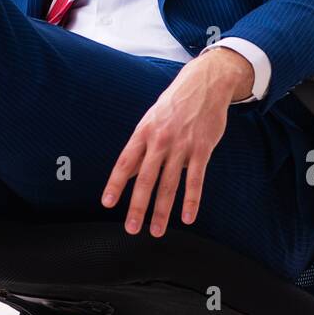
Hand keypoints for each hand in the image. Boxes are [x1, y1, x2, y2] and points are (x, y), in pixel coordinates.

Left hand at [99, 47, 254, 236]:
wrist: (205, 84)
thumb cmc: (176, 103)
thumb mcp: (152, 119)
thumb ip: (142, 147)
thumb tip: (131, 172)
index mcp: (144, 132)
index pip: (126, 162)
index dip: (116, 183)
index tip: (107, 202)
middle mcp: (160, 140)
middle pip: (146, 178)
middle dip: (138, 206)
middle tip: (131, 228)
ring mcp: (182, 145)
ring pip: (170, 184)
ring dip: (162, 211)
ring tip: (156, 231)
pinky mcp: (202, 149)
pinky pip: (196, 179)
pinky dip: (192, 200)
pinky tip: (188, 217)